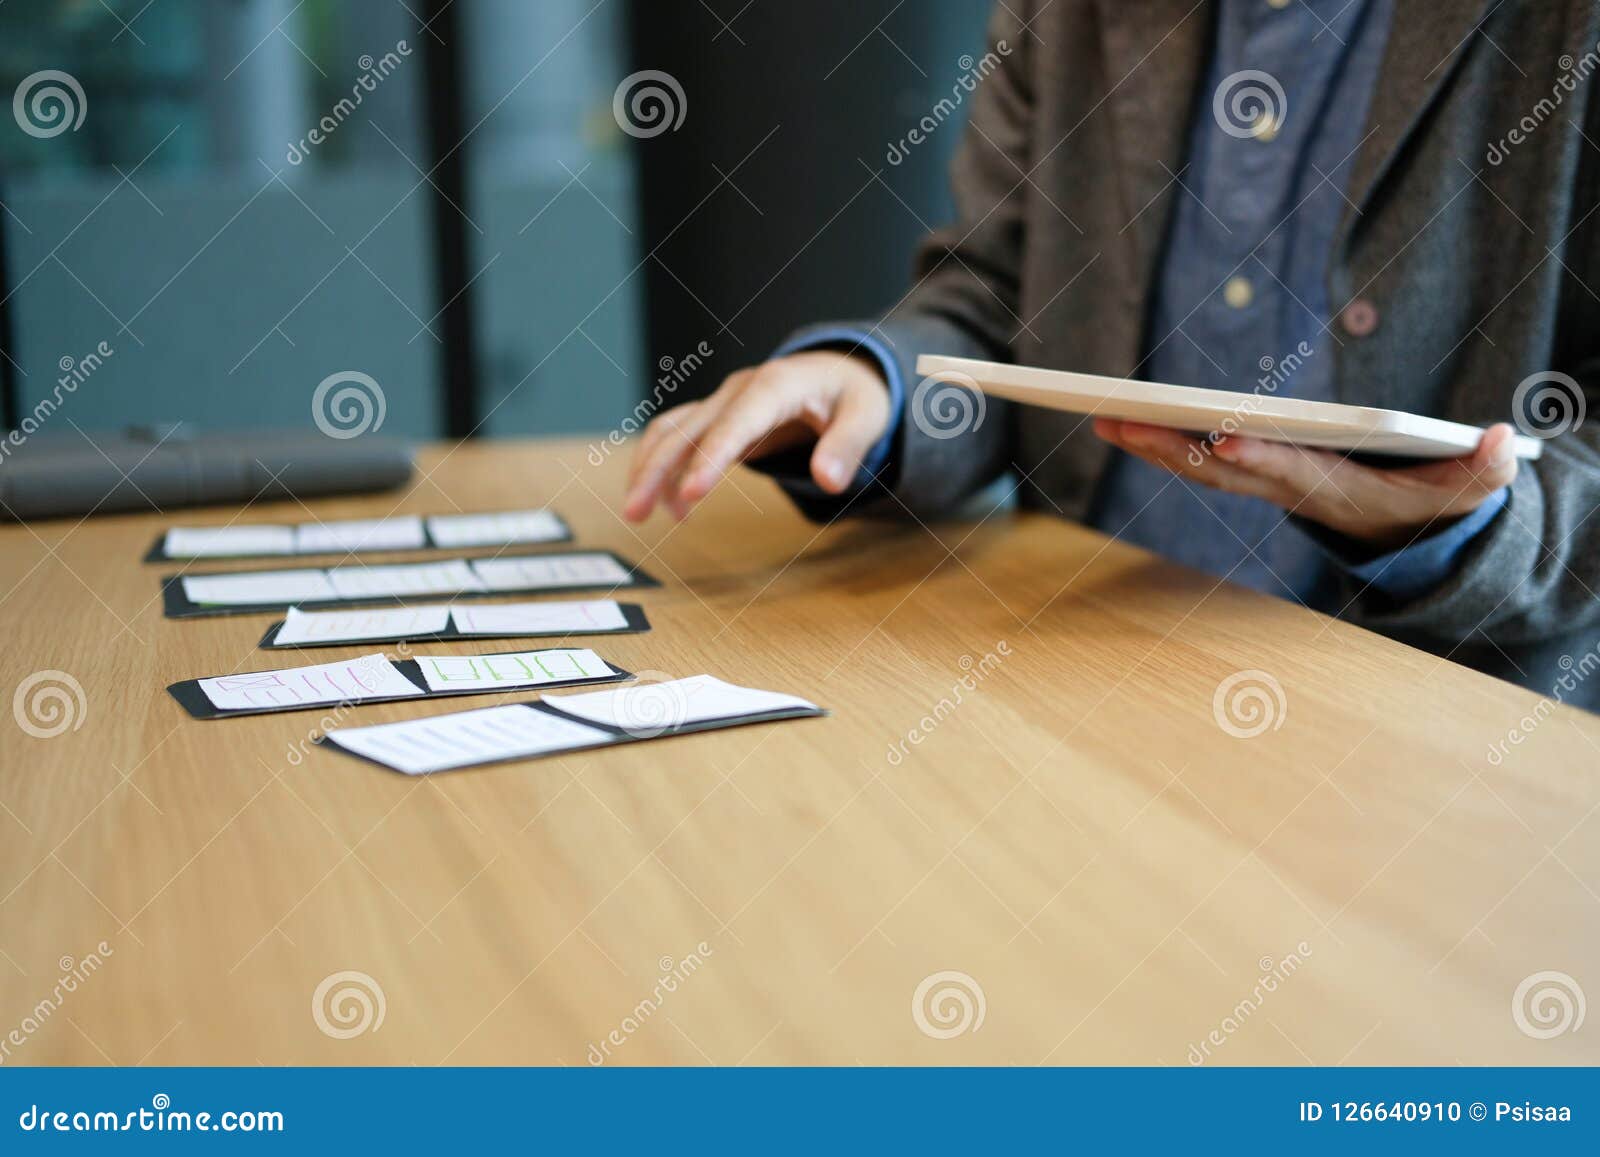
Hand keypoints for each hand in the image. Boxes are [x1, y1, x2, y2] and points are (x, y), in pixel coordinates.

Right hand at [623, 350, 890, 520]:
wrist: (840, 371)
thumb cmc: (853, 394)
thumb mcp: (866, 416)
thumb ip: (847, 447)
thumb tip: (829, 481)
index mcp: (776, 385)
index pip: (737, 422)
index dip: (712, 456)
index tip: (692, 492)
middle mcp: (740, 389)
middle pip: (688, 427)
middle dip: (657, 469)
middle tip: (635, 513)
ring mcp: (724, 402)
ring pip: (672, 430)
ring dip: (649, 469)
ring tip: (637, 514)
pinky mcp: (718, 418)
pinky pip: (680, 439)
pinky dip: (667, 470)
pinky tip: (675, 508)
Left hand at [1092, 418, 1519, 550]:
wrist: (1402, 533)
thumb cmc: (1432, 502)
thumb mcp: (1467, 489)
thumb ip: (1483, 469)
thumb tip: (1503, 440)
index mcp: (1331, 486)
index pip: (1288, 470)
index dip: (1255, 456)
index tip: (1220, 439)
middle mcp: (1286, 487)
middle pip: (1219, 468)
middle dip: (1168, 448)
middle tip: (1115, 422)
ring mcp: (1264, 481)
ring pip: (1197, 464)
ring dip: (1150, 444)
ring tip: (1100, 416)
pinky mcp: (1251, 470)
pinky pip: (1197, 456)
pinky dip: (1161, 441)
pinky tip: (1123, 421)